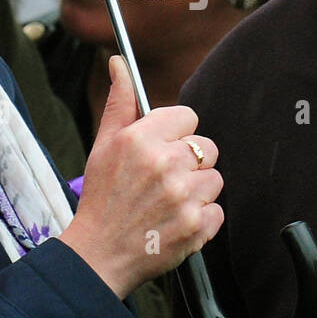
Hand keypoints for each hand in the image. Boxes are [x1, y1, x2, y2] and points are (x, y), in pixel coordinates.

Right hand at [61, 56, 222, 298]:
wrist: (99, 255)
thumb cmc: (101, 198)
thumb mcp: (103, 145)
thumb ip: (120, 102)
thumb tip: (119, 62)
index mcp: (142, 139)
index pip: (188, 117)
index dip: (176, 134)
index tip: (162, 149)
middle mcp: (166, 164)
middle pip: (207, 146)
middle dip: (189, 162)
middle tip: (162, 181)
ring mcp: (184, 197)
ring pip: (214, 178)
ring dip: (197, 190)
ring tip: (167, 203)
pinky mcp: (197, 226)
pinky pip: (217, 210)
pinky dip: (201, 218)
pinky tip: (175, 222)